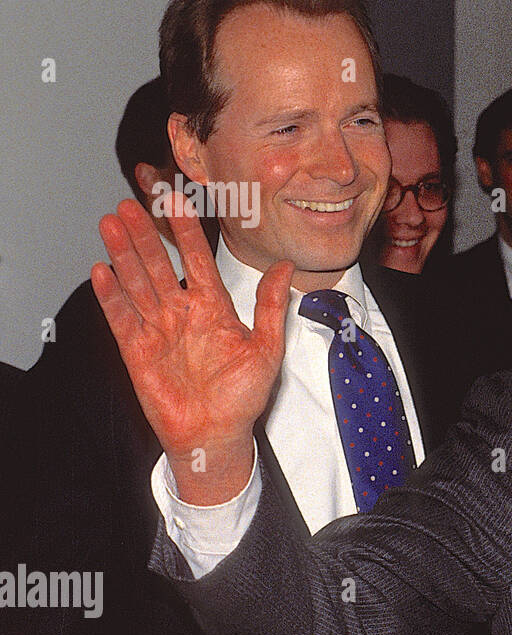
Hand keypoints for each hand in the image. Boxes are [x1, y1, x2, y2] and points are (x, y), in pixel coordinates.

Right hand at [90, 194, 293, 504]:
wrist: (219, 433)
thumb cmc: (244, 395)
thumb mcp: (267, 346)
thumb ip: (271, 305)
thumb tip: (286, 266)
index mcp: (213, 307)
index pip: (198, 260)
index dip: (186, 231)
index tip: (178, 201)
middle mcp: (182, 312)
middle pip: (160, 264)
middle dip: (146, 234)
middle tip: (132, 202)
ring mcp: (157, 328)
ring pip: (138, 283)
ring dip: (124, 254)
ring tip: (112, 222)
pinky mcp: (137, 350)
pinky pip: (122, 318)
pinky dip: (111, 295)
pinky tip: (103, 270)